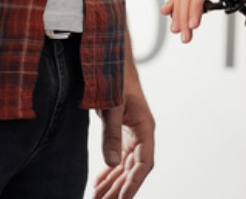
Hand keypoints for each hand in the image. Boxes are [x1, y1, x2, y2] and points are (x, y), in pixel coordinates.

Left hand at [93, 65, 154, 198]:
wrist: (111, 60)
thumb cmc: (116, 77)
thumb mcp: (113, 106)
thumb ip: (111, 134)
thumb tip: (113, 163)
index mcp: (145, 127)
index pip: (144, 163)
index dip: (134, 184)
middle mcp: (141, 133)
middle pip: (133, 169)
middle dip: (120, 189)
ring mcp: (132, 133)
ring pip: (125, 166)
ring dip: (113, 184)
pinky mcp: (122, 132)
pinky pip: (118, 158)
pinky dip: (109, 172)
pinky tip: (99, 184)